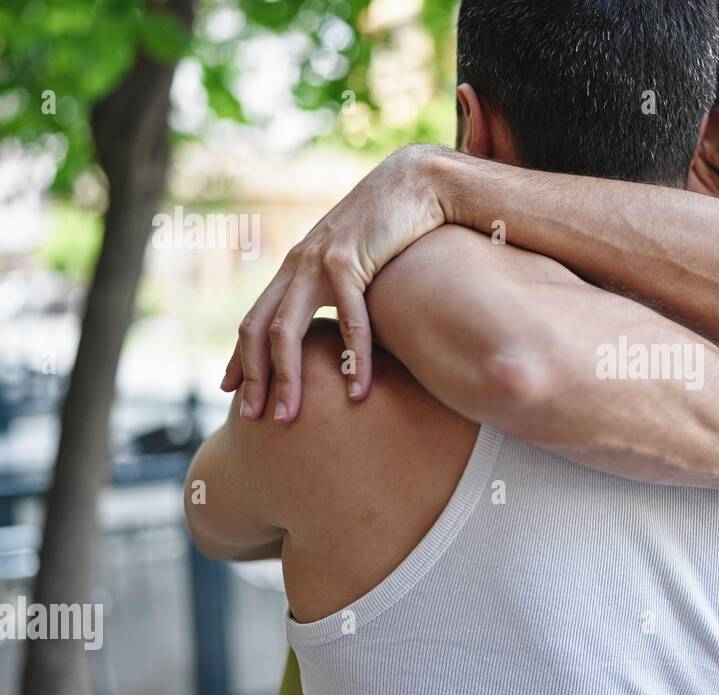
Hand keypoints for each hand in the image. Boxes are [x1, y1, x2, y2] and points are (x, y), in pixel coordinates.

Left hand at [221, 145, 450, 421]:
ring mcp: (318, 262)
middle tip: (253, 417)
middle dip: (253, 377)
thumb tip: (349, 326)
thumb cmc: (396, 227)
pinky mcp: (348, 260)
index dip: (240, 357)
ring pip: (286, 331)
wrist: (418, 183)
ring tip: (290, 416)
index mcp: (297, 267)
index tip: (231, 390)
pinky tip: (356, 390)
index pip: (254, 319)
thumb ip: (346, 291)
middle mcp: (298, 264)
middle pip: (258, 330)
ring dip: (286, 379)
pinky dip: (351, 360)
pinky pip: (346, 322)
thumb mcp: (360, 262)